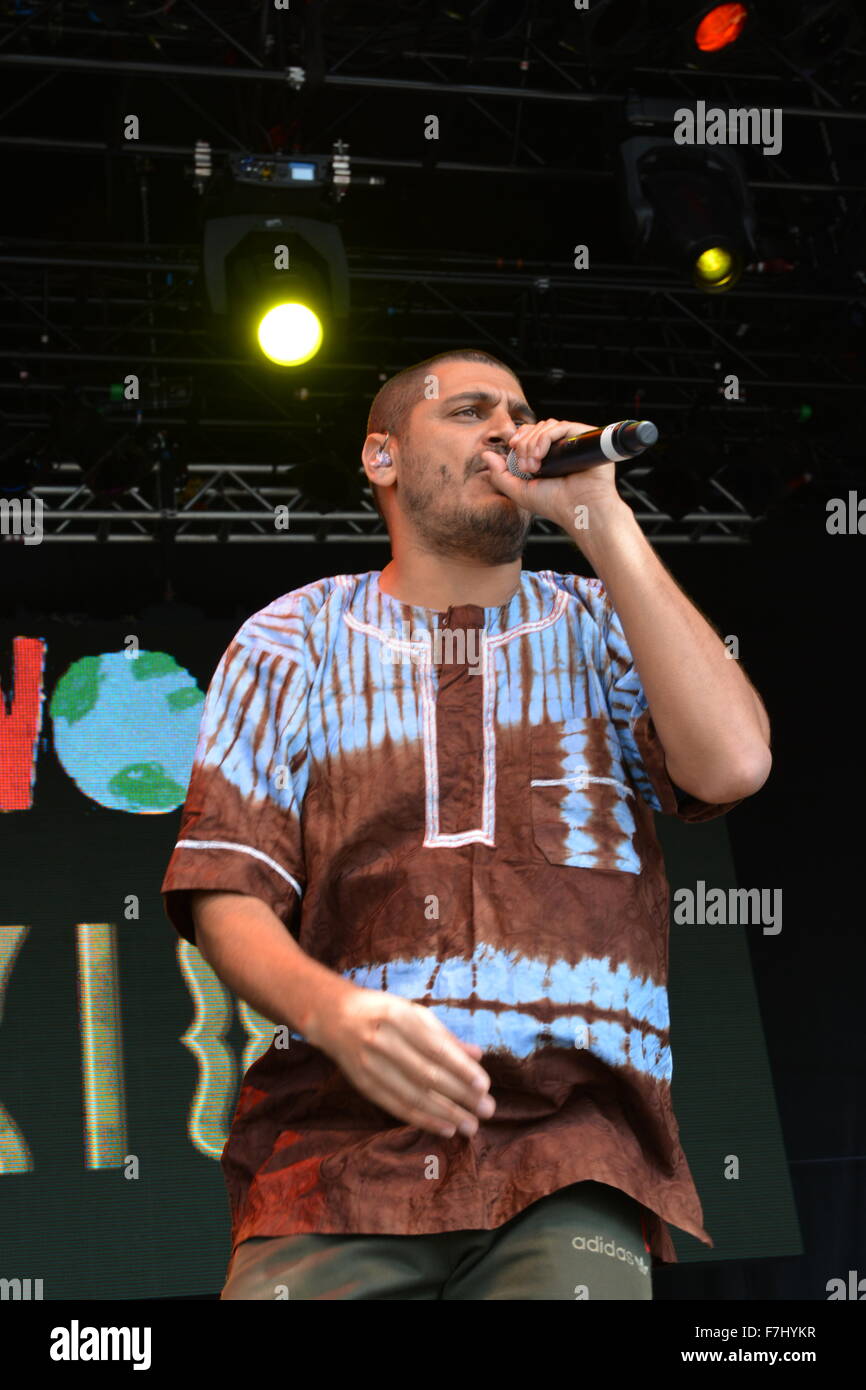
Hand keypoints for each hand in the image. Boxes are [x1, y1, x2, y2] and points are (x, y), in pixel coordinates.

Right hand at [311, 983, 495, 1138]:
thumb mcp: (413, 1012)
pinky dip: (423, 1120)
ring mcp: (370, 1065)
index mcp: (399, 1017)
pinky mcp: (363, 1084)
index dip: (461, 1069)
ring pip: (413, 1096)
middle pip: (427, 1075)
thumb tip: (478, 1056)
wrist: (333, 1016)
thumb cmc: (382, 1011)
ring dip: (446, 1114)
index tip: (485, 1085)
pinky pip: (396, 1107)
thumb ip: (445, 1035)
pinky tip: (445, 1127)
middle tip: (487, 1110)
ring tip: (471, 1126)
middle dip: (460, 1096)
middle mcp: (383, 1041)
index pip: (436, 1048)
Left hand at [481, 418, 620, 527]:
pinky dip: (545, 438)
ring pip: (547, 426)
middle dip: (524, 444)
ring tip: (534, 466)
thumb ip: (499, 474)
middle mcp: (561, 447)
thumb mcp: (519, 491)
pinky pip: (561, 426)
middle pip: (536, 428)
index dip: (519, 436)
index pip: (530, 434)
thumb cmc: (555, 504)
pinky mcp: (585, 438)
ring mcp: (573, 442)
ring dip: (533, 443)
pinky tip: (542, 456)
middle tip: (526, 467)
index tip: (512, 446)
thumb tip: (486, 455)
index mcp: (548, 456)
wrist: (579, 510)